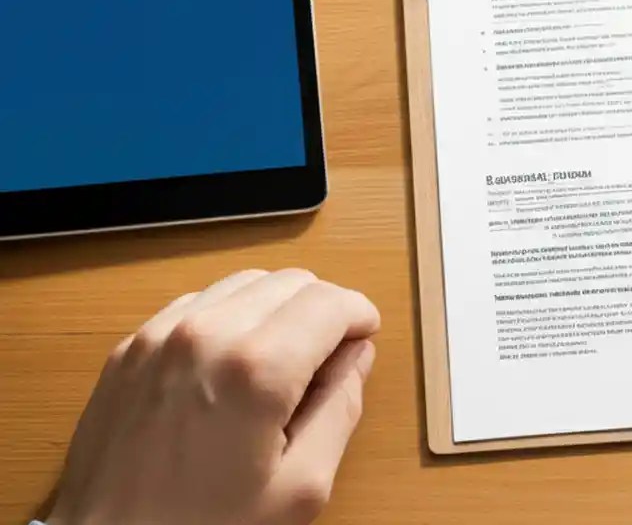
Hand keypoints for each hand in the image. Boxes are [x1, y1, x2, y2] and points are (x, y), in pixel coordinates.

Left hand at [47, 269, 380, 524]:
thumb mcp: (301, 486)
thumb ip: (340, 409)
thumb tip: (356, 355)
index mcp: (256, 370)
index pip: (330, 302)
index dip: (359, 315)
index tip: (364, 337)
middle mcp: (206, 335)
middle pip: (291, 281)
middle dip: (322, 310)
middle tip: (328, 357)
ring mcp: (160, 336)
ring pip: (245, 282)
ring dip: (277, 307)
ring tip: (281, 360)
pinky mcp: (130, 347)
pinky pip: (199, 303)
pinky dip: (231, 316)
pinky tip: (233, 362)